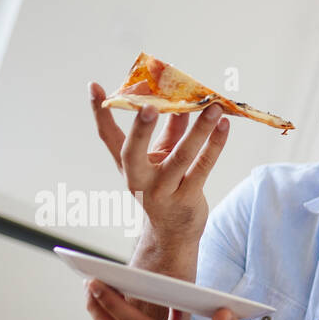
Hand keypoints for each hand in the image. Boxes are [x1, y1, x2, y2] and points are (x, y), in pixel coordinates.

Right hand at [89, 82, 228, 237]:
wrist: (172, 232)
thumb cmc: (165, 187)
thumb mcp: (161, 159)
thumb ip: (171, 130)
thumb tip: (184, 100)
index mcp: (128, 166)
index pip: (107, 136)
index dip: (99, 112)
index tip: (94, 86)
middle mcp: (140, 179)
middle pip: (133, 152)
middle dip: (140, 129)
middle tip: (150, 106)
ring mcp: (163, 190)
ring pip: (181, 156)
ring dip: (199, 130)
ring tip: (214, 108)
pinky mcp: (187, 197)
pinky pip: (202, 167)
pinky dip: (214, 145)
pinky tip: (224, 127)